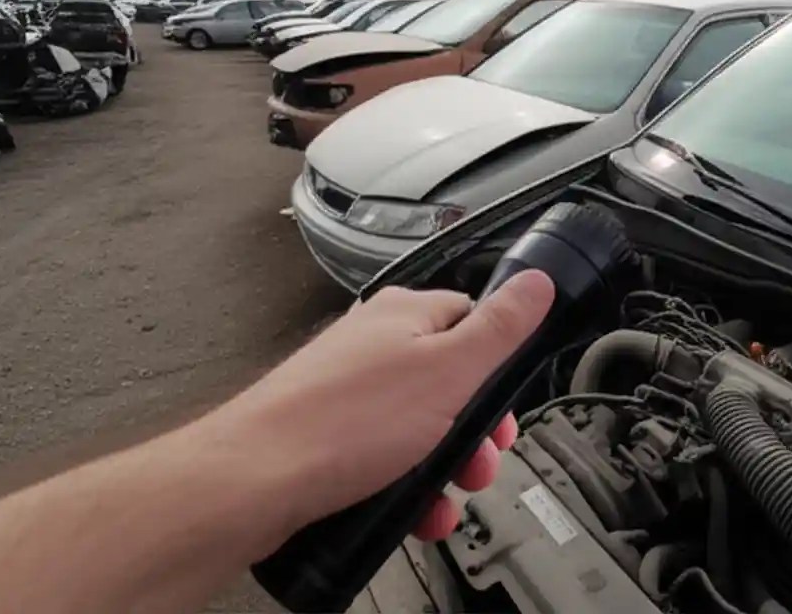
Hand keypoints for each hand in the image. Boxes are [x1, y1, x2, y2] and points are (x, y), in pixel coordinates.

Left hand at [223, 269, 554, 545]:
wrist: (255, 479)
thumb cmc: (343, 422)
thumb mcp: (449, 371)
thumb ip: (499, 328)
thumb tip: (536, 282)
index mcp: (406, 315)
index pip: (474, 320)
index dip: (498, 370)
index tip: (504, 409)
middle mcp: (374, 344)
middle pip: (450, 381)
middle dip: (472, 432)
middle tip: (477, 464)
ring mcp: (349, 389)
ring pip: (419, 425)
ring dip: (442, 467)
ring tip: (443, 497)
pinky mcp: (330, 432)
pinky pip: (384, 454)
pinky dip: (404, 484)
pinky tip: (410, 509)